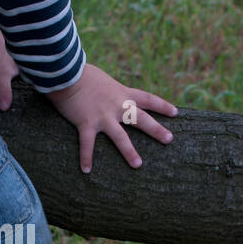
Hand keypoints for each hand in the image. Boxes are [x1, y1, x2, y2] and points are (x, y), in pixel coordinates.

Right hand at [45, 63, 178, 172]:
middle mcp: (117, 105)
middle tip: (169, 140)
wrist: (67, 73)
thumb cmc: (82, 73)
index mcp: (123, 93)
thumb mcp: (104, 80)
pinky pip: (87, 144)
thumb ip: (110, 90)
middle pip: (142, 119)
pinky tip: (86, 170)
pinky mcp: (86, 123)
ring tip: (138, 165)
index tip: (175, 113)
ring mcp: (103, 116)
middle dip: (157, 130)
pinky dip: (86, 157)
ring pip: (120, 137)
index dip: (163, 106)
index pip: (148, 99)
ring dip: (129, 151)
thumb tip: (108, 92)